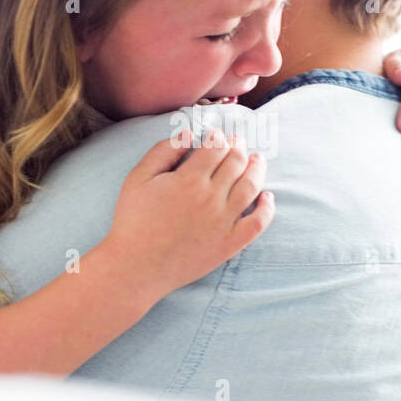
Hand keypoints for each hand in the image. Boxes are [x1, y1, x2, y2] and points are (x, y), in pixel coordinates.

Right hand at [103, 128, 273, 299]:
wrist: (136, 266)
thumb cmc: (133, 221)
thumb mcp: (138, 178)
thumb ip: (163, 151)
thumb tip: (188, 134)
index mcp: (189, 179)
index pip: (216, 147)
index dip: (218, 136)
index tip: (216, 134)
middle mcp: (211, 198)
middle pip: (236, 162)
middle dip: (238, 146)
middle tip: (238, 141)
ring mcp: (224, 222)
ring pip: (251, 186)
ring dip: (257, 168)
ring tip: (257, 159)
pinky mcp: (230, 244)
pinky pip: (258, 223)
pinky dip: (267, 207)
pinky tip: (267, 197)